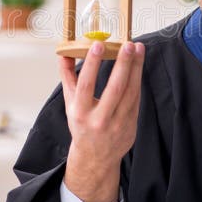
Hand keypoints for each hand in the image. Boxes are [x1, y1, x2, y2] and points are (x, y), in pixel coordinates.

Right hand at [59, 40, 144, 201]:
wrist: (95, 158)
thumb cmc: (81, 124)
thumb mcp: (70, 103)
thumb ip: (67, 77)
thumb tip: (62, 52)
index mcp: (80, 113)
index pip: (86, 85)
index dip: (92, 64)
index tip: (98, 44)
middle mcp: (99, 120)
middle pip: (114, 88)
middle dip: (123, 64)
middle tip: (128, 44)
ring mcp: (118, 124)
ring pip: (130, 92)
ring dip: (136, 68)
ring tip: (137, 48)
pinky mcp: (131, 125)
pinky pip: (136, 98)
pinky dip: (137, 79)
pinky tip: (138, 63)